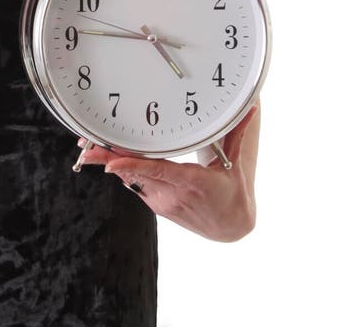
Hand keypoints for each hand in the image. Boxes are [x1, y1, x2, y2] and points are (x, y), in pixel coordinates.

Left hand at [77, 102, 260, 242]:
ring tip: (89, 149)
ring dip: (111, 164)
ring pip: (132, 178)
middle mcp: (173, 195)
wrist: (230, 228)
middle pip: (137, 173)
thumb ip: (237, 134)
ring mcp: (162, 202)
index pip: (158, 172)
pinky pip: (137, 183)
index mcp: (192, 182)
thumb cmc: (232, 193)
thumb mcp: (236, 166)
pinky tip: (108, 158)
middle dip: (110, 160)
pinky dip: (124, 171)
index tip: (112, 163)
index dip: (134, 167)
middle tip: (87, 149)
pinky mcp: (157, 205)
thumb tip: (250, 107)